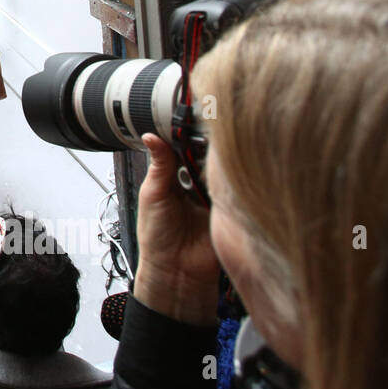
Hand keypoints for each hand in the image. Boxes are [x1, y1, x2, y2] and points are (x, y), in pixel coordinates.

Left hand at [131, 133, 221, 324]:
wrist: (176, 269)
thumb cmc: (157, 235)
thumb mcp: (154, 194)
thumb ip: (159, 165)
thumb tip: (150, 134)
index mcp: (175, 176)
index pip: (185, 147)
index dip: (188, 135)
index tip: (193, 118)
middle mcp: (197, 182)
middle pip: (207, 155)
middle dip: (209, 147)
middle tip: (212, 135)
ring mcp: (216, 194)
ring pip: (222, 170)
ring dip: (222, 164)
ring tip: (220, 155)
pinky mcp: (231, 208)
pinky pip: (236, 190)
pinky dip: (235, 182)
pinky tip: (234, 173)